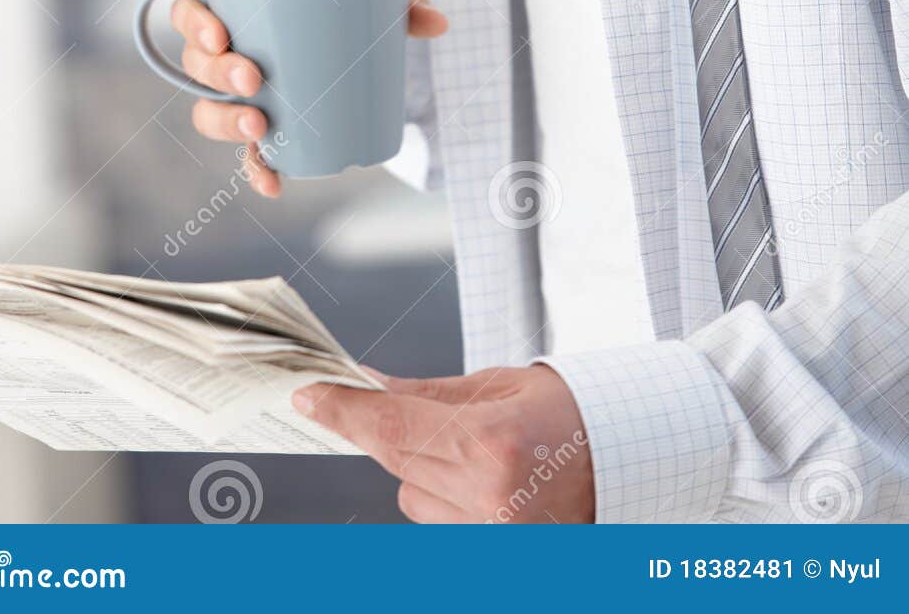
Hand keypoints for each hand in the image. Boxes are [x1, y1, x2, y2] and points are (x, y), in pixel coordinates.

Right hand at [173, 0, 448, 195]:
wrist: (359, 55)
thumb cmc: (348, 14)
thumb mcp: (373, 3)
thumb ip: (402, 2)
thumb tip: (438, 22)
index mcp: (236, 9)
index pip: (189, 11)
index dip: (192, 23)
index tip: (220, 33)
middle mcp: (226, 55)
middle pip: (197, 66)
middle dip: (217, 75)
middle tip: (254, 78)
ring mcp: (239, 98)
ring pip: (209, 113)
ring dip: (227, 122)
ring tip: (261, 127)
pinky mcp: (262, 132)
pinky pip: (244, 156)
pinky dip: (255, 171)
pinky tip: (273, 183)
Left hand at [292, 365, 594, 523]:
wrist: (629, 458)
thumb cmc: (568, 412)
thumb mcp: (497, 385)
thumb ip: (425, 392)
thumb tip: (367, 385)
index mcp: (490, 445)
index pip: (393, 426)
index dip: (344, 410)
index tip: (308, 394)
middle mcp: (488, 498)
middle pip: (395, 458)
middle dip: (375, 425)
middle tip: (347, 395)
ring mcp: (492, 535)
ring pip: (410, 493)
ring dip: (419, 465)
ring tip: (470, 444)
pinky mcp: (493, 552)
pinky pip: (435, 517)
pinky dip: (441, 493)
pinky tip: (480, 474)